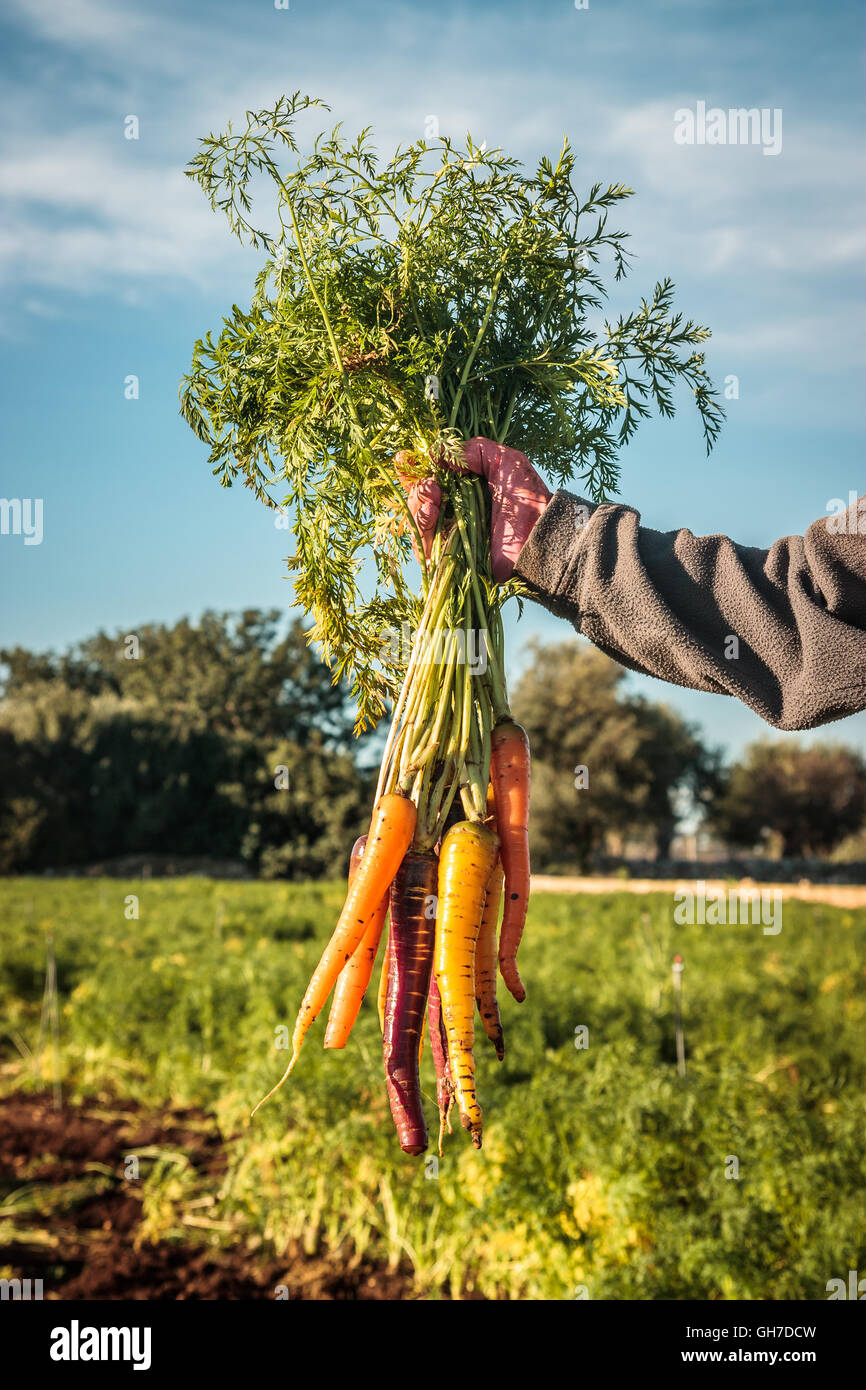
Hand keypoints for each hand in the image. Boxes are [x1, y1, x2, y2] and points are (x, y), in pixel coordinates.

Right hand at [397, 437, 550, 580]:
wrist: (539, 534)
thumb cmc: (528, 498)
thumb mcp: (504, 460)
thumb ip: (473, 450)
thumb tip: (435, 452)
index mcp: (465, 489)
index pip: (428, 478)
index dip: (412, 471)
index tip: (404, 460)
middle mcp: (454, 511)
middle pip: (417, 500)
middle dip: (417, 489)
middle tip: (432, 485)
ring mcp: (451, 535)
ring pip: (416, 522)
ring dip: (417, 506)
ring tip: (432, 500)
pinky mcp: (451, 558)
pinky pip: (423, 548)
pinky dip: (419, 529)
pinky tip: (430, 513)